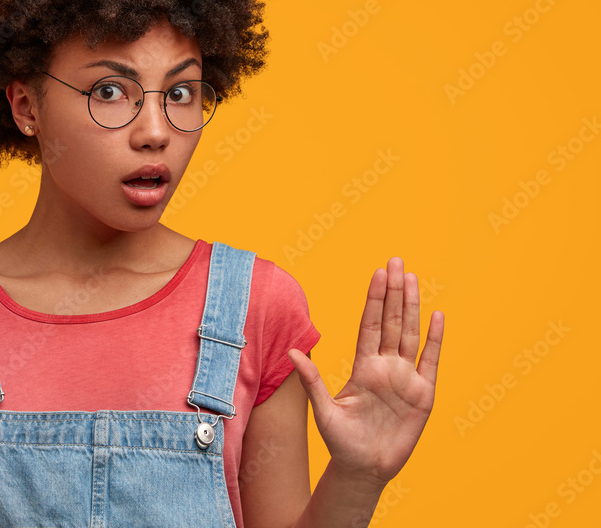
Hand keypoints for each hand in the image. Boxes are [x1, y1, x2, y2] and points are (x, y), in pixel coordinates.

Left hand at [287, 257, 443, 487]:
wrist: (364, 469)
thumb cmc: (341, 441)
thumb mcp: (324, 410)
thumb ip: (312, 379)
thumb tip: (293, 351)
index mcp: (363, 366)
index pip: (370, 324)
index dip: (374, 299)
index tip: (377, 273)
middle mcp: (385, 367)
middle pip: (392, 321)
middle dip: (394, 292)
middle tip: (396, 261)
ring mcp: (405, 379)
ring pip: (410, 334)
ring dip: (412, 306)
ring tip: (412, 278)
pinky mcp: (423, 395)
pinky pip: (430, 362)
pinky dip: (435, 339)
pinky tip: (438, 316)